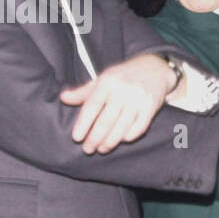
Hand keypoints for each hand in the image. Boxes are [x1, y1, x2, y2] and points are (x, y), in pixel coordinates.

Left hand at [60, 53, 174, 153]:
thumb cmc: (124, 76)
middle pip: (106, 120)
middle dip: (95, 138)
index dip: (83, 124)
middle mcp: (123, 90)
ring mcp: (139, 98)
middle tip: (88, 149)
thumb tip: (63, 98)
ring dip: (111, 142)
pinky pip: (139, 127)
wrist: (155, 68)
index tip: (76, 138)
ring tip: (102, 149)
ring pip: (122, 126)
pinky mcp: (152, 106)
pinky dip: (129, 136)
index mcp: (108, 81)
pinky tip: (121, 141)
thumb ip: (84, 91)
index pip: (92, 106)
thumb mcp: (103, 79)